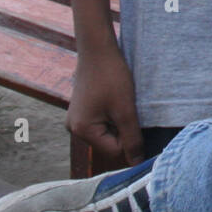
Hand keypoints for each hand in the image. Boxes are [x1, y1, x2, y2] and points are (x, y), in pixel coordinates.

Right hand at [67, 45, 144, 164]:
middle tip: (129, 106)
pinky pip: (102, 120)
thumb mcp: (125, 109)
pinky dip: (114, 112)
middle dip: (124, 128)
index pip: (113, 150)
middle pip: (109, 142)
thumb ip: (132, 138)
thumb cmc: (111, 77)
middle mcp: (74, 128)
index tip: (137, 118)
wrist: (98, 48)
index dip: (130, 137)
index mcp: (81, 131)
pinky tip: (117, 97)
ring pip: (107, 130)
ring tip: (123, 100)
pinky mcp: (83, 108)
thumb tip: (137, 163)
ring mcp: (77, 118)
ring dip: (120, 119)